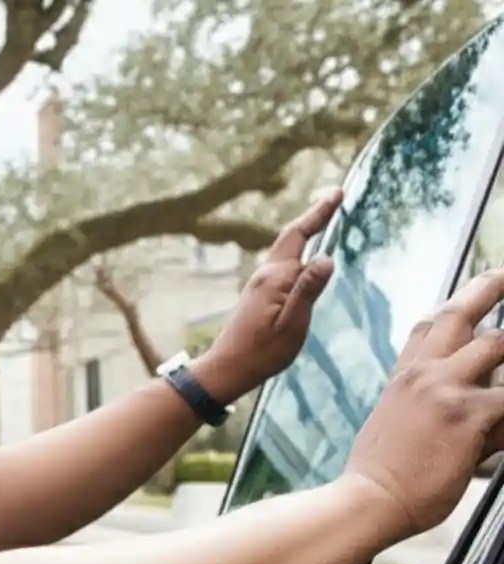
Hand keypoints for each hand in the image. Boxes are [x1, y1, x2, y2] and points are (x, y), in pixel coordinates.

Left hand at [194, 190, 341, 402]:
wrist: (228, 367)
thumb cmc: (262, 351)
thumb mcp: (292, 324)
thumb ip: (308, 291)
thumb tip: (326, 258)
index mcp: (274, 277)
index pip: (299, 236)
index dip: (318, 214)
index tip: (336, 194)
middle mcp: (265, 274)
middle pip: (292, 237)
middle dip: (314, 217)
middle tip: (334, 197)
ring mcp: (261, 283)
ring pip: (288, 251)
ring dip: (306, 233)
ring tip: (325, 218)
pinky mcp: (260, 294)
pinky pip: (285, 265)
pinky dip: (300, 252)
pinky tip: (307, 258)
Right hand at [344, 270, 503, 536]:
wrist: (367, 499)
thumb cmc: (380, 476)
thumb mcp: (397, 430)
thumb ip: (435, 410)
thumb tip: (484, 415)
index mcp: (404, 378)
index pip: (429, 328)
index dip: (456, 307)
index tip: (474, 294)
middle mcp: (422, 375)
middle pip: (459, 316)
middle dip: (488, 289)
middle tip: (501, 276)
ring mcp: (445, 390)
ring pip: (497, 345)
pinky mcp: (468, 415)